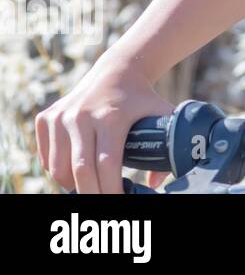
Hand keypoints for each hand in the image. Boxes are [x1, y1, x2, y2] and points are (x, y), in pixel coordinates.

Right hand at [34, 56, 174, 193]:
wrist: (117, 71)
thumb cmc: (142, 99)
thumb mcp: (162, 114)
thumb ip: (169, 146)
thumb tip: (155, 183)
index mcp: (111, 117)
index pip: (107, 164)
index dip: (111, 188)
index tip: (119, 199)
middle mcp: (81, 115)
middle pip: (81, 170)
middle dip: (91, 193)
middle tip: (103, 203)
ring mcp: (61, 116)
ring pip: (58, 168)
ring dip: (72, 185)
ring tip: (90, 187)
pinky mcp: (46, 117)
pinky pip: (47, 158)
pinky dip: (59, 171)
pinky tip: (76, 172)